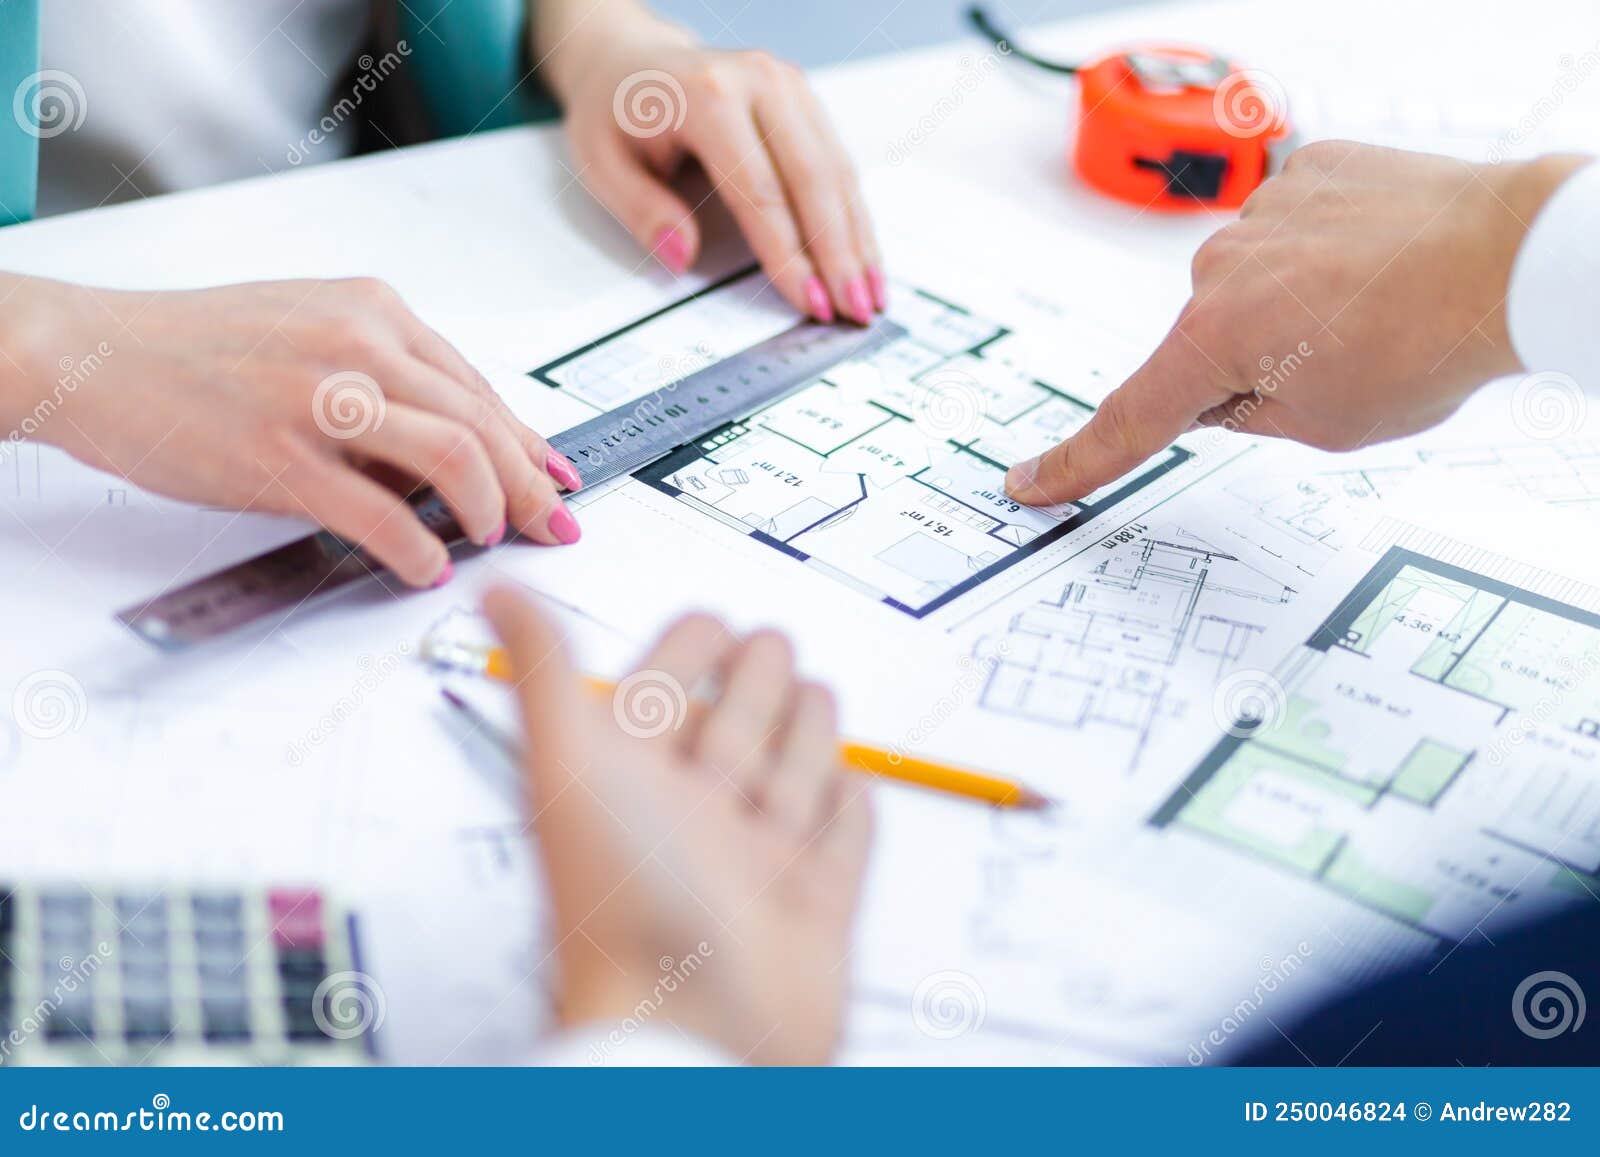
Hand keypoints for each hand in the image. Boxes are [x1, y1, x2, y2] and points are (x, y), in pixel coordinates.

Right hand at [1, 275, 583, 586]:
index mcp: (372, 310)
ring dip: (488, 510)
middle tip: (549, 524)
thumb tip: (453, 452)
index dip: (529, 442)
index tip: (556, 475)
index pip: (478, 386)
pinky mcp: (282, 456)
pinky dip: (420, 549)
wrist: (93, 353)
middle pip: (483, 422)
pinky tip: (427, 565)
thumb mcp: (308, 332)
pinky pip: (382, 514)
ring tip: (486, 539)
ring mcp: (321, 398)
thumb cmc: (195, 348)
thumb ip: (384, 381)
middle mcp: (358, 344)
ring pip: (454, 457)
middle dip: (530, 484)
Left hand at [483, 587, 871, 1064]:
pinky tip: (850, 786)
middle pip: (737, 725)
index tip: (705, 620)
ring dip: (809, 729)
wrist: (689, 1027)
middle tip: (771, 642)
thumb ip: (546, 672)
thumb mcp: (570, 763)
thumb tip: (495, 592)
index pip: (665, 693)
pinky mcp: (812, 907)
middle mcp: (693, 817)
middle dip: (758, 678)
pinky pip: (841, 846)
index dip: (687, 649)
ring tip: (815, 695)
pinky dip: (848, 813)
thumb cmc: (618, 904)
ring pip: (793, 774)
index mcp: (633, 779)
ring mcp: (755, 863)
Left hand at [539, 1, 883, 324]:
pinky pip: (838, 163)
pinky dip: (854, 216)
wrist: (629, 57)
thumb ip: (642, 211)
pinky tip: (865, 257)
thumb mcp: (600, 162)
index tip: (810, 303)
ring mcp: (788, 86)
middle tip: (855, 311)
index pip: (760, 191)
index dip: (790, 255)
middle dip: (839, 255)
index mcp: (708, 95)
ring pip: (836, 173)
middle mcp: (758, 81)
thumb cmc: (616, 111)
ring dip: (858, 240)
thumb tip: (681, 257)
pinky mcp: (803, 98)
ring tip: (872, 295)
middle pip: (813, 181)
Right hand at [1004, 143, 1591, 504]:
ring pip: (1252, 283)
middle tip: (1336, 369)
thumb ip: (1251, 415)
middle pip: (1206, 342)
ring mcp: (1263, 214)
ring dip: (1294, 305)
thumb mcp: (1328, 424)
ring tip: (1373, 313)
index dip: (1077, 462)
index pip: (1128, 419)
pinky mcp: (1308, 174)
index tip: (1031, 483)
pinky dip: (1323, 254)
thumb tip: (1223, 393)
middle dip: (1252, 365)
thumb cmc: (1430, 342)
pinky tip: (1376, 265)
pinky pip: (1293, 230)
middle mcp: (1220, 269)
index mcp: (1214, 340)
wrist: (1514, 254)